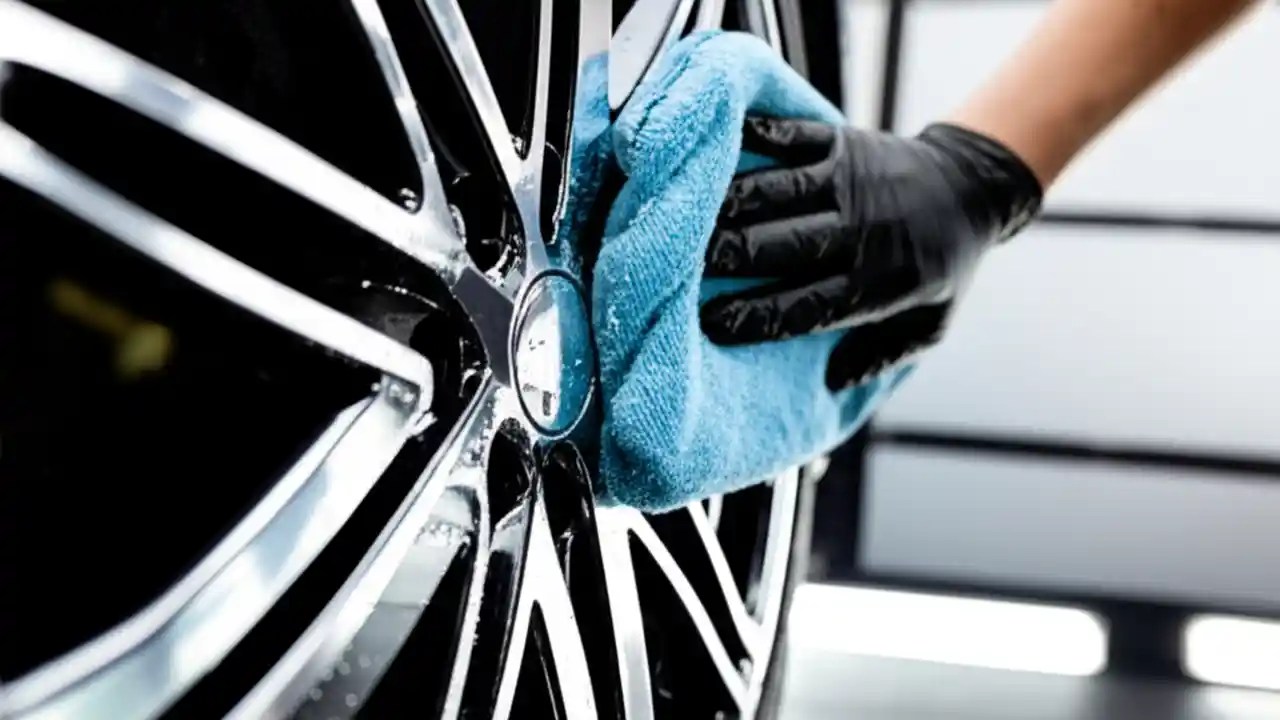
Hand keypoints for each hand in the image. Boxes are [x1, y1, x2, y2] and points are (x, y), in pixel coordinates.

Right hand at [700, 117, 1042, 389]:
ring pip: (782, 191)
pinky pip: (796, 137)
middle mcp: (861, 233)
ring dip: (734, 199)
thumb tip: (830, 385)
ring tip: (692, 210)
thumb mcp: (929, 326)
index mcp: (877, 285)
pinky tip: (726, 138)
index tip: (710, 324)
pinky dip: (760, 135)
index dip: (756, 317)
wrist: (973, 186)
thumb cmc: (941, 265)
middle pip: (786, 245)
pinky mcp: (844, 144)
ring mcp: (850, 184)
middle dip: (734, 254)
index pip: (807, 307)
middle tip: (687, 263)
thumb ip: (879, 357)